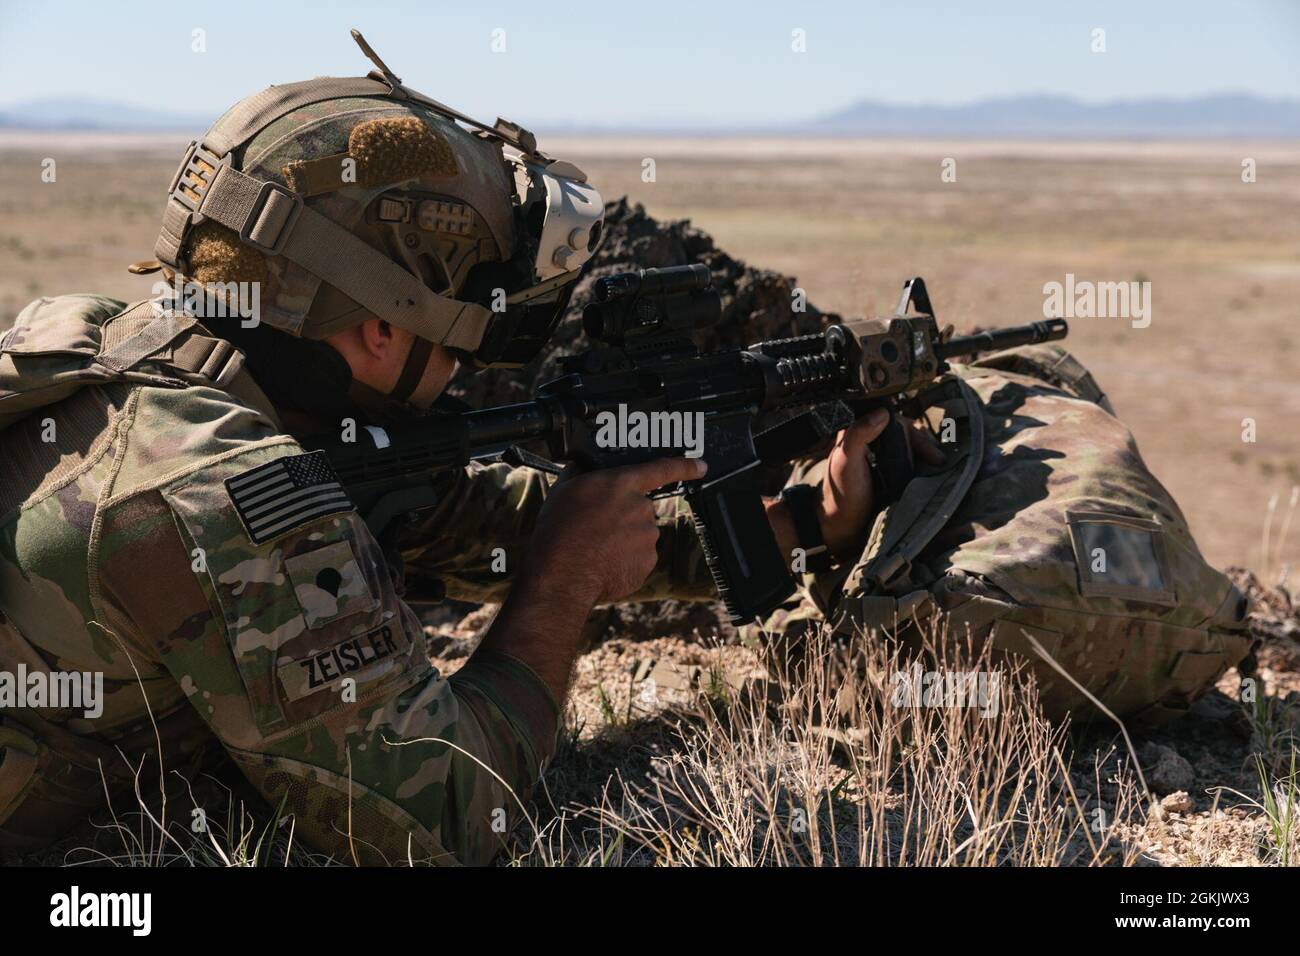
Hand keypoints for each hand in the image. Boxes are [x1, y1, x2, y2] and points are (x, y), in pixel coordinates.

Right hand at [520, 456, 707, 605]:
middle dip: (624, 518)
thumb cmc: (558, 531)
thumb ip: (582, 474)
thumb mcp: (564, 490)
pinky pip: (639, 558)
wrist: (562, 573)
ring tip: (596, 549)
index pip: (662, 469)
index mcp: (621, 484)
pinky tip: (603, 564)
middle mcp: (640, 507)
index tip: (700, 466)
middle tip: (597, 530)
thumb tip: (584, 466)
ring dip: (623, 540)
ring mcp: (647, 536)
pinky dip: (625, 561)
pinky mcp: (648, 561)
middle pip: (640, 509)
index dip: (685, 466)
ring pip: (640, 535)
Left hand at [817, 410, 944, 555]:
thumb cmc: (841, 493)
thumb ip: (859, 434)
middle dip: (925, 447)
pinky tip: (931, 475)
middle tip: (939, 463)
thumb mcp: (846, 461)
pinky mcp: (888, 474)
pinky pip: (910, 465)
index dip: (914, 435)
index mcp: (859, 432)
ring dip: (926, 457)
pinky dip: (922, 468)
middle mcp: (872, 441)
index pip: (896, 422)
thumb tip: (883, 413)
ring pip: (911, 449)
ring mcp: (881, 458)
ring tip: (939, 469)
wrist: (840, 526)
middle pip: (907, 436)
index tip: (929, 453)